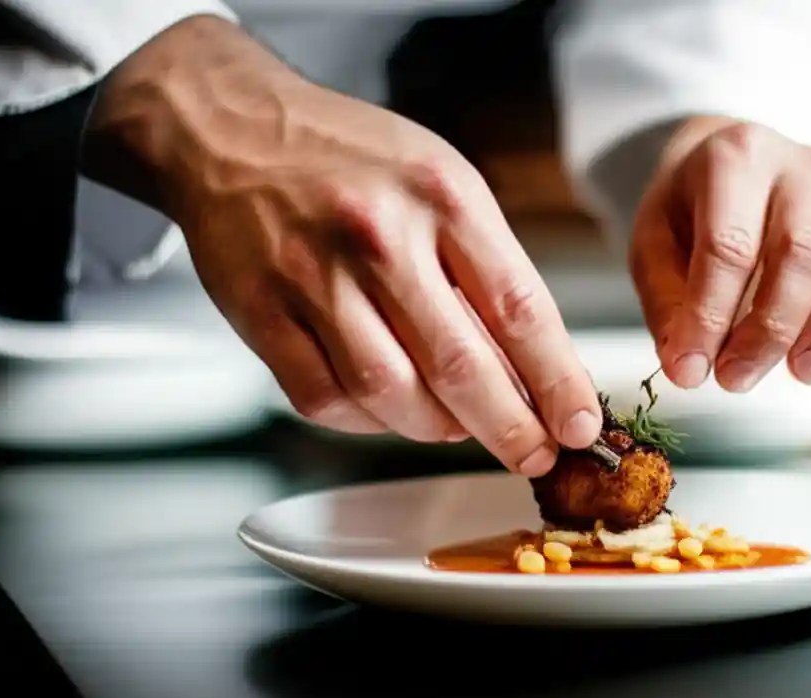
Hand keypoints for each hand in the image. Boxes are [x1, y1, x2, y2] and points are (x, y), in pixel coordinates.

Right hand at [82, 16, 600, 474]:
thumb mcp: (442, 183)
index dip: (557, 381)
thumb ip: (487, 267)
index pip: (519, 309)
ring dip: (437, 429)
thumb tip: (535, 367)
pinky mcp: (261, 313)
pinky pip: (326, 398)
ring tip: (459, 427)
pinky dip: (367, 422)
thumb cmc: (352, 161)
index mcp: (442, 198)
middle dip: (510, 427)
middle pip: (461, 364)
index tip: (579, 423)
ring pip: (391, 392)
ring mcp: (314, 277)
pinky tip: (389, 411)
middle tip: (535, 454)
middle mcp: (380, 237)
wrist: (231, 130)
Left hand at [630, 117, 810, 391]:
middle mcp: (806, 169)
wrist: (736, 165)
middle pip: (805, 252)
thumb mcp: (654, 243)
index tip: (693, 370)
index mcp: (738, 159)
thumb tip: (688, 368)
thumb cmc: (692, 212)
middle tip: (737, 379)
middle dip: (771, 329)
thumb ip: (667, 304)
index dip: (710, 316)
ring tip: (804, 375)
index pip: (729, 244)